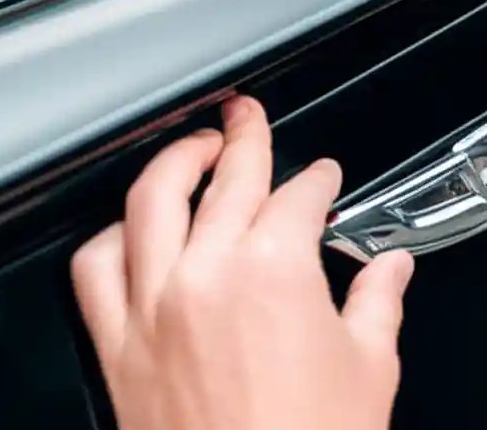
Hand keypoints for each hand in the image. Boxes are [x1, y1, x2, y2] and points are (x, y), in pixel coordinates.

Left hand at [70, 96, 414, 429]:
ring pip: (151, 201)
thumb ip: (377, 303)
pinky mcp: (118, 346)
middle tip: (251, 116)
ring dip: (174, 161)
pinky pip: (96, 268)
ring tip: (193, 147)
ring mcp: (154, 307)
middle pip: (226, 177)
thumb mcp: (368, 369)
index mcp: (276, 272)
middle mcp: (206, 275)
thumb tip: (390, 271)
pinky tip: (130, 226)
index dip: (318, 179)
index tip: (325, 177)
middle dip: (247, 135)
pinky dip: (111, 235)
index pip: (299, 195)